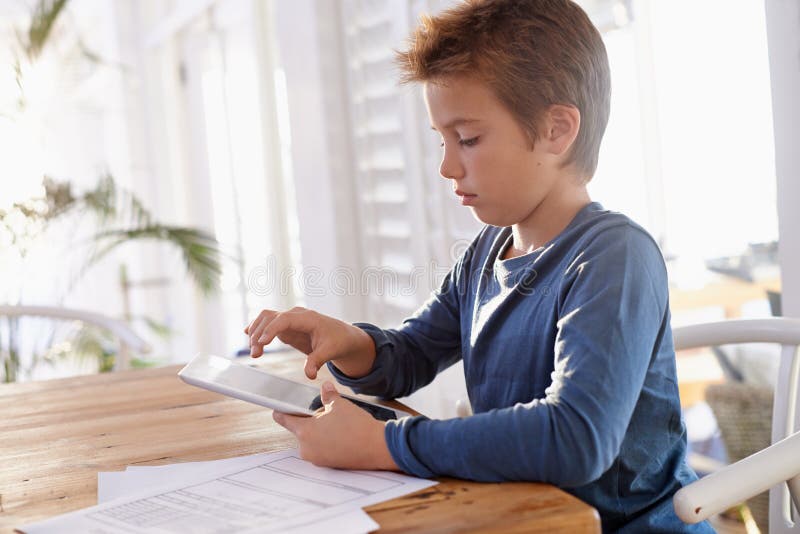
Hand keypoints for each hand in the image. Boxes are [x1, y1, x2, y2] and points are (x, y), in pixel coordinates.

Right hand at [244, 307, 374, 378]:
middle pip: (270, 317)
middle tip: (255, 355)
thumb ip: (317, 361)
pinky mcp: (286, 326)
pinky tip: (247, 334)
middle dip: (259, 334)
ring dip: (256, 332)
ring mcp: (290, 320)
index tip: (262, 343)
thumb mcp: (330, 351)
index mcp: (308, 318)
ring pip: (266, 318)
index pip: (284, 319)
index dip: (271, 329)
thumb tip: (309, 375)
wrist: (343, 336)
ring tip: (254, 352)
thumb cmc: (338, 341)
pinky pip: (268, 322)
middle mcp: (296, 315)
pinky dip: (258, 327)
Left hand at [273, 381, 398, 470]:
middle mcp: (306, 448)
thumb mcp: (340, 404)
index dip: (280, 409)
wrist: (377, 447)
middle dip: (310, 420)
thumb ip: (328, 396)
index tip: (278, 405)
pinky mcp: (327, 465)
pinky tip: (342, 436)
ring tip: (337, 425)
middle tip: (326, 413)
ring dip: (319, 432)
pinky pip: (322, 450)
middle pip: (300, 430)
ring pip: (312, 440)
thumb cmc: (357, 425)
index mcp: (304, 431)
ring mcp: (317, 459)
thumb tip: (325, 387)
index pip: (283, 418)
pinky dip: (327, 442)